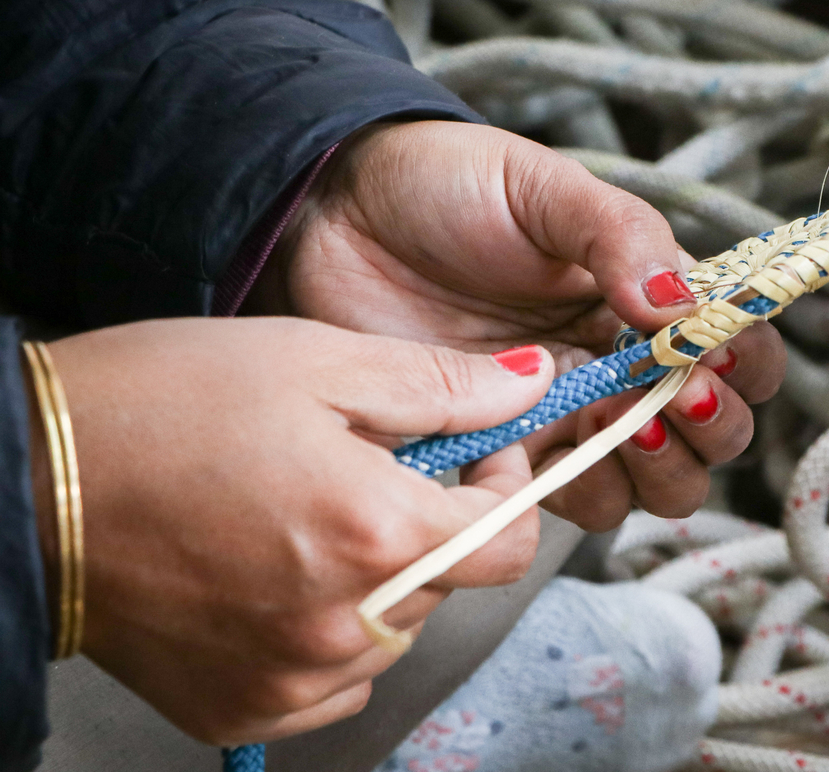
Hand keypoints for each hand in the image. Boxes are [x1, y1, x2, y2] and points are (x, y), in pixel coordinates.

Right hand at [28, 318, 553, 743]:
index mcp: (376, 535)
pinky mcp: (243, 708)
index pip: (511, 542)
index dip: (505, 489)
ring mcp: (292, 678)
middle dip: (434, 523)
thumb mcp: (315, 363)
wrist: (27, 480)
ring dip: (383, 579)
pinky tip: (282, 578)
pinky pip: (339, 679)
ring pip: (398, 631)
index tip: (472, 457)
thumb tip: (535, 384)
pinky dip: (334, 633)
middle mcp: (345, 625)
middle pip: (452, 583)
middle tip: (369, 471)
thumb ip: (443, 384)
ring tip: (308, 518)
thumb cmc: (165, 405)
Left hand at [248, 121, 783, 530]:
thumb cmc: (447, 188)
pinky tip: (550, 448)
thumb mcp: (543, 188)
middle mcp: (625, 366)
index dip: (745, 365)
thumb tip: (680, 306)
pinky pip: (576, 503)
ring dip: (660, 470)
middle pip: (716, 435)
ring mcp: (572, 417)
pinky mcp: (512, 455)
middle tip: (676, 398)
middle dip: (712, 430)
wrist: (336, 220)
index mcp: (650, 299)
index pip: (740, 350)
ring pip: (658, 485)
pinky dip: (582, 493)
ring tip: (623, 425)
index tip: (709, 355)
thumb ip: (620, 236)